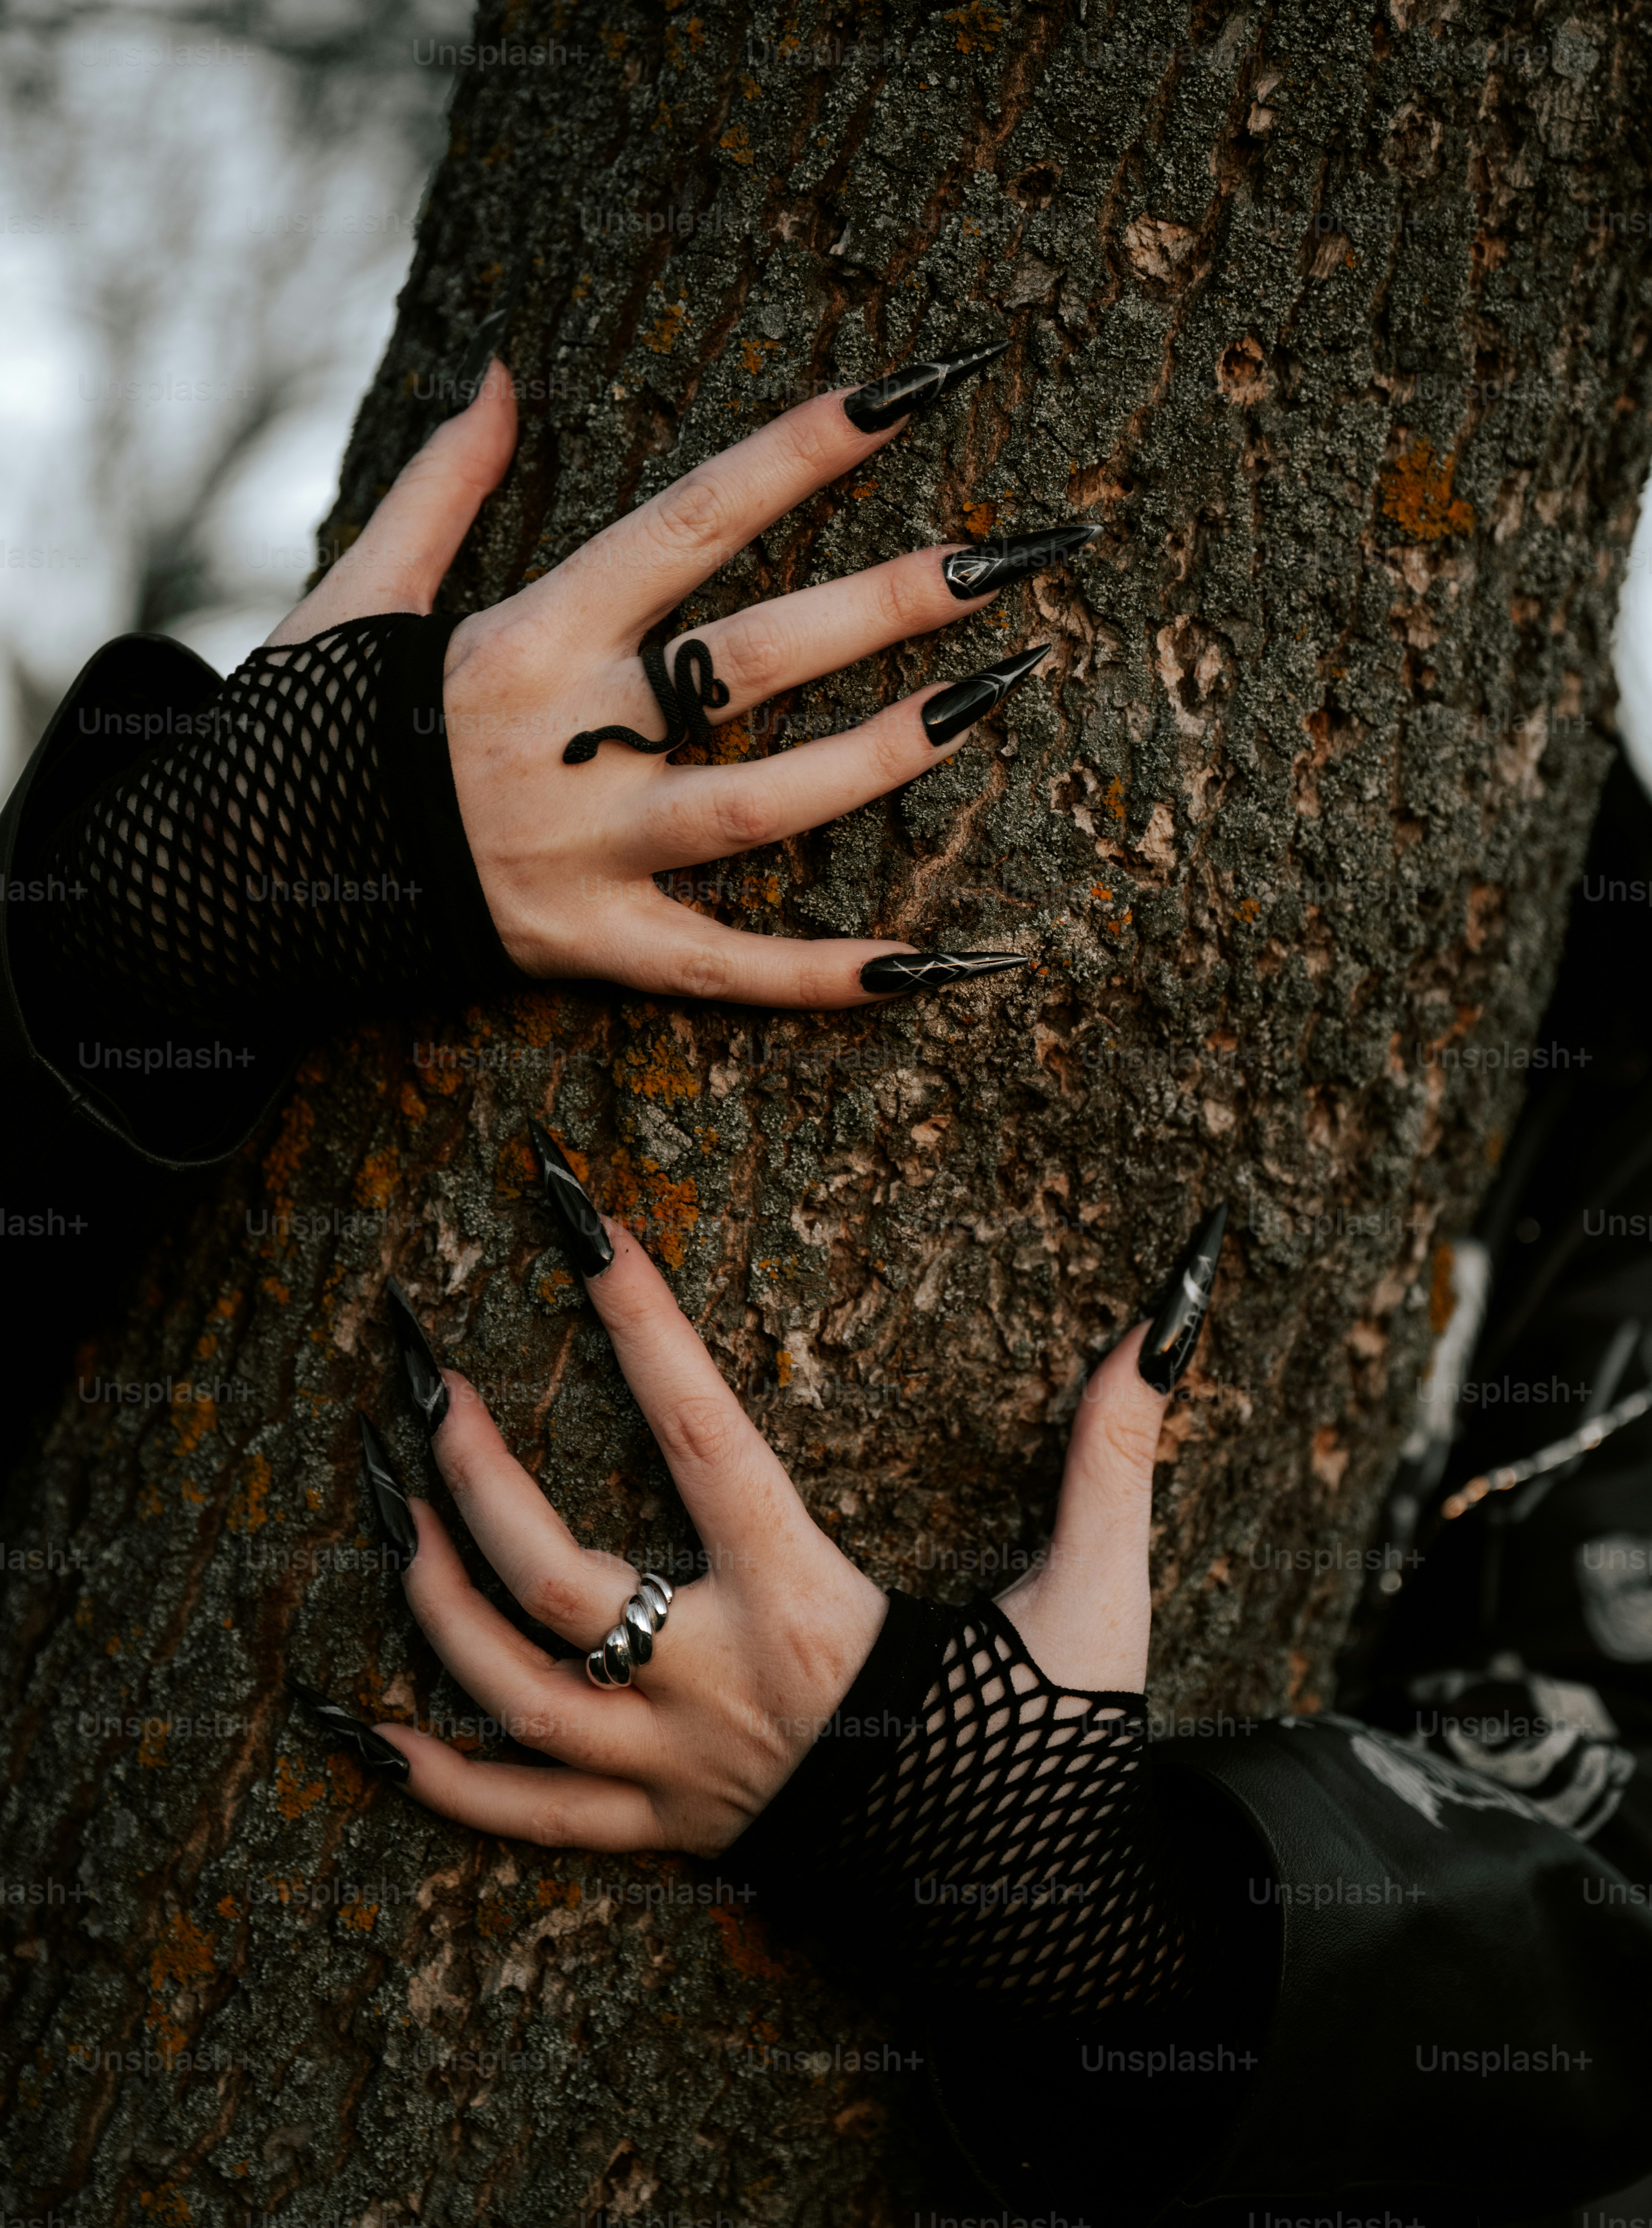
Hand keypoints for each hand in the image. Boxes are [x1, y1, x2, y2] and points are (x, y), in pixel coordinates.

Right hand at [269, 351, 1082, 1005]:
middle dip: (883, 606)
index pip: (687, 524)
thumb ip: (444, 484)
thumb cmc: (310, 729)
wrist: (235, 881)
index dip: (794, 456)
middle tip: (1003, 562)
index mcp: (525, 640)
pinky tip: (926, 964)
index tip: (901, 398)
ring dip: (881, 761)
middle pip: (752, 662)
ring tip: (986, 709)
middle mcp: (567, 741)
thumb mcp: (362, 595)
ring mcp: (583, 853)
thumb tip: (500, 376)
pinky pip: (724, 971)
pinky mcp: (587, 949)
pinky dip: (821, 976)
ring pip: (760, 809)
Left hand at [363, 1219, 1173, 1855]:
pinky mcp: (666, 1838)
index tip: (584, 1230)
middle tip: (424, 1384)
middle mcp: (723, 1688)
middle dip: (476, 1480)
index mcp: (810, 1610)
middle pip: (560, 1583)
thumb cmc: (1051, 1738)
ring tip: (389, 1511)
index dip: (643, 1326)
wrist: (1031, 1915)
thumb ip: (1112, 1454)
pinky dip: (437, 1781)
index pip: (704, 1438)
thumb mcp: (1099, 1592)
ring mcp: (681, 1773)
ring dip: (435, 1602)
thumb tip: (1158, 1327)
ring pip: (515, 1694)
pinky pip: (524, 1823)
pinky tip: (363, 1731)